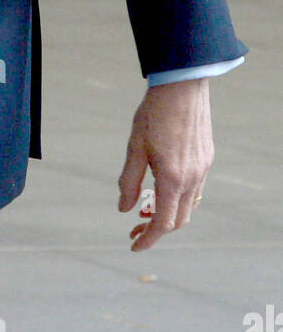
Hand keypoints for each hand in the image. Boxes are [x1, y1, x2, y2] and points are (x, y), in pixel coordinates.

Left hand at [117, 77, 212, 251]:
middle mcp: (192, 178)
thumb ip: (129, 181)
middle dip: (156, 230)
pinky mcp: (207, 157)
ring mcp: (203, 168)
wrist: (182, 86)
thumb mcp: (135, 147)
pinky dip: (179, 198)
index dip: (148, 239)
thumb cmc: (154, 114)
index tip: (134, 245)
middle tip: (135, 229)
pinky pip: (195, 188)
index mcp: (172, 178)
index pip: (163, 223)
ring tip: (146, 210)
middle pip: (179, 220)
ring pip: (189, 205)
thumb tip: (124, 209)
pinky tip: (164, 189)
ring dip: (169, 214)